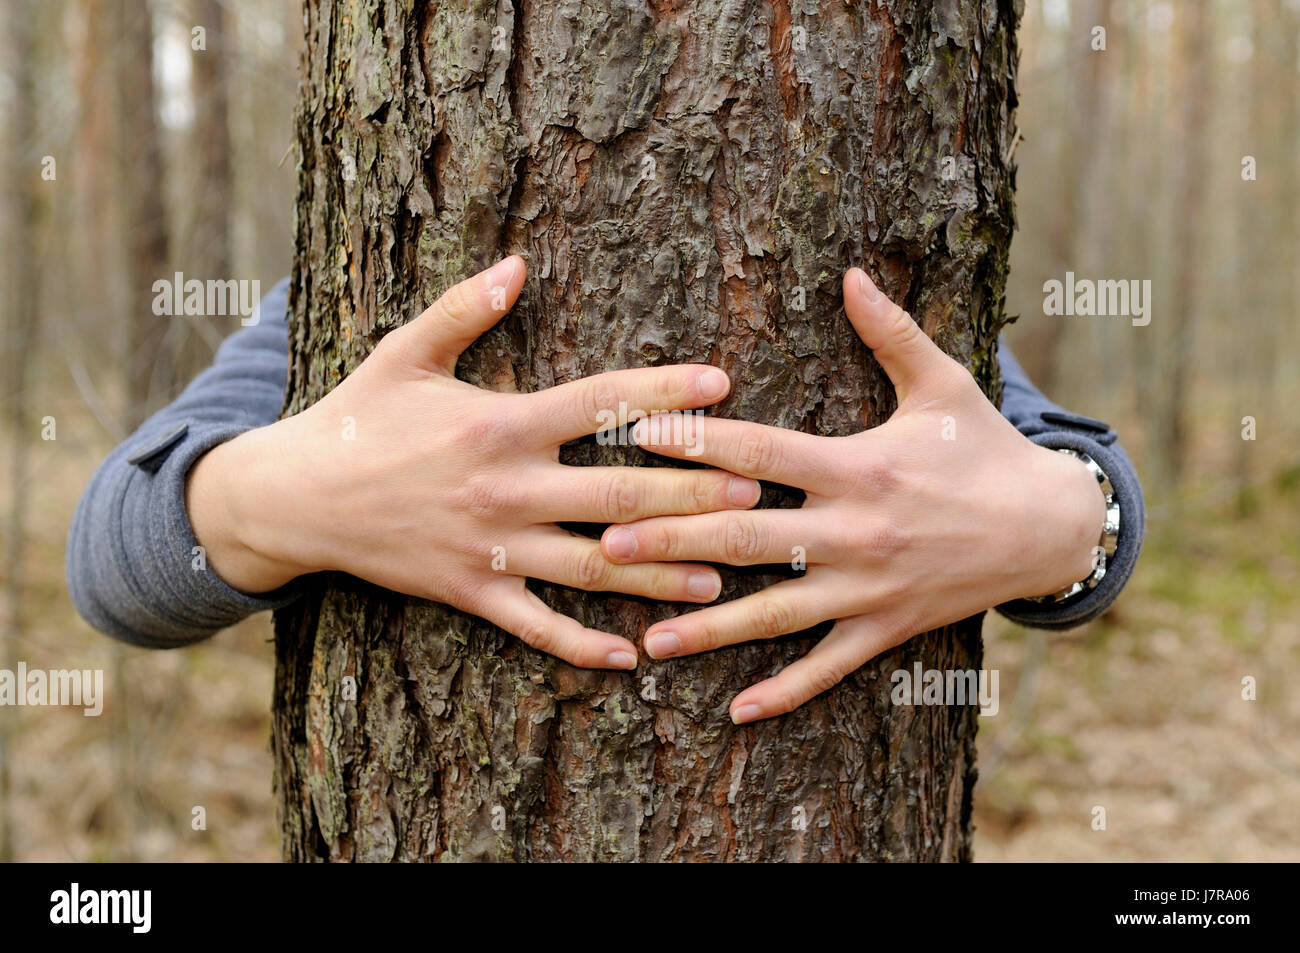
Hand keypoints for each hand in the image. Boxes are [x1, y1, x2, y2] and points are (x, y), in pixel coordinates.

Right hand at [187, 256, 761, 668]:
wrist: (292, 499)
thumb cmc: (356, 418)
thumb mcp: (404, 352)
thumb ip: (464, 308)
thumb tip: (519, 262)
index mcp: (498, 424)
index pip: (597, 402)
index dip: (663, 393)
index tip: (721, 385)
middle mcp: (504, 488)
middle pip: (616, 493)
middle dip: (690, 495)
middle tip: (755, 496)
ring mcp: (490, 548)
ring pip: (591, 566)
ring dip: (659, 575)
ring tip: (720, 581)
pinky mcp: (470, 593)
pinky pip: (534, 626)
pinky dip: (581, 644)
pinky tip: (629, 657)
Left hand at [600, 268, 1106, 718]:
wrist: (1050, 527)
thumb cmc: (987, 448)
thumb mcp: (944, 384)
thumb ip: (890, 332)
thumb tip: (851, 271)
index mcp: (859, 466)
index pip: (760, 451)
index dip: (696, 440)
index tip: (634, 433)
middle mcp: (857, 530)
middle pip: (748, 536)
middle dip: (674, 542)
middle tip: (606, 545)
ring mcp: (869, 588)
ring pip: (776, 612)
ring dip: (709, 628)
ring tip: (647, 642)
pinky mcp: (886, 629)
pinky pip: (828, 667)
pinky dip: (786, 692)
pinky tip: (736, 712)